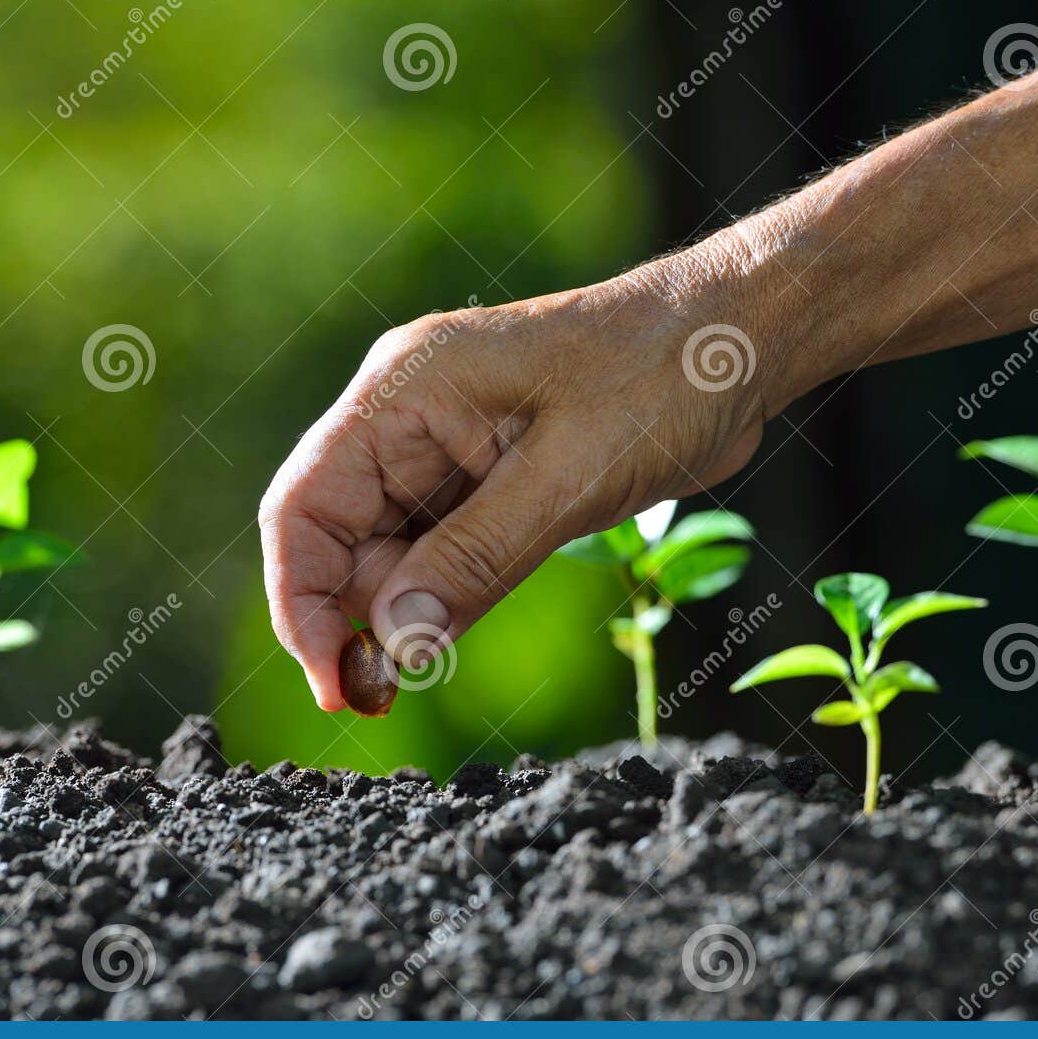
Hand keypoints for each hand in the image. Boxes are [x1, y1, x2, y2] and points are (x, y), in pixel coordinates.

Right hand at [259, 238, 784, 710]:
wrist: (737, 343)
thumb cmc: (660, 379)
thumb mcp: (568, 478)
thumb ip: (475, 559)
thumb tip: (394, 645)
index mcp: (404, 391)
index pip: (303, 505)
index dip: (299, 601)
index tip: (334, 681)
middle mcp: (409, 416)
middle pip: (337, 535)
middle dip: (354, 618)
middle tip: (388, 695)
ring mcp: (447, 447)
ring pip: (387, 550)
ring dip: (401, 612)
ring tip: (431, 661)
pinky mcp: (488, 477)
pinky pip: (439, 548)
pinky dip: (441, 595)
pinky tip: (459, 625)